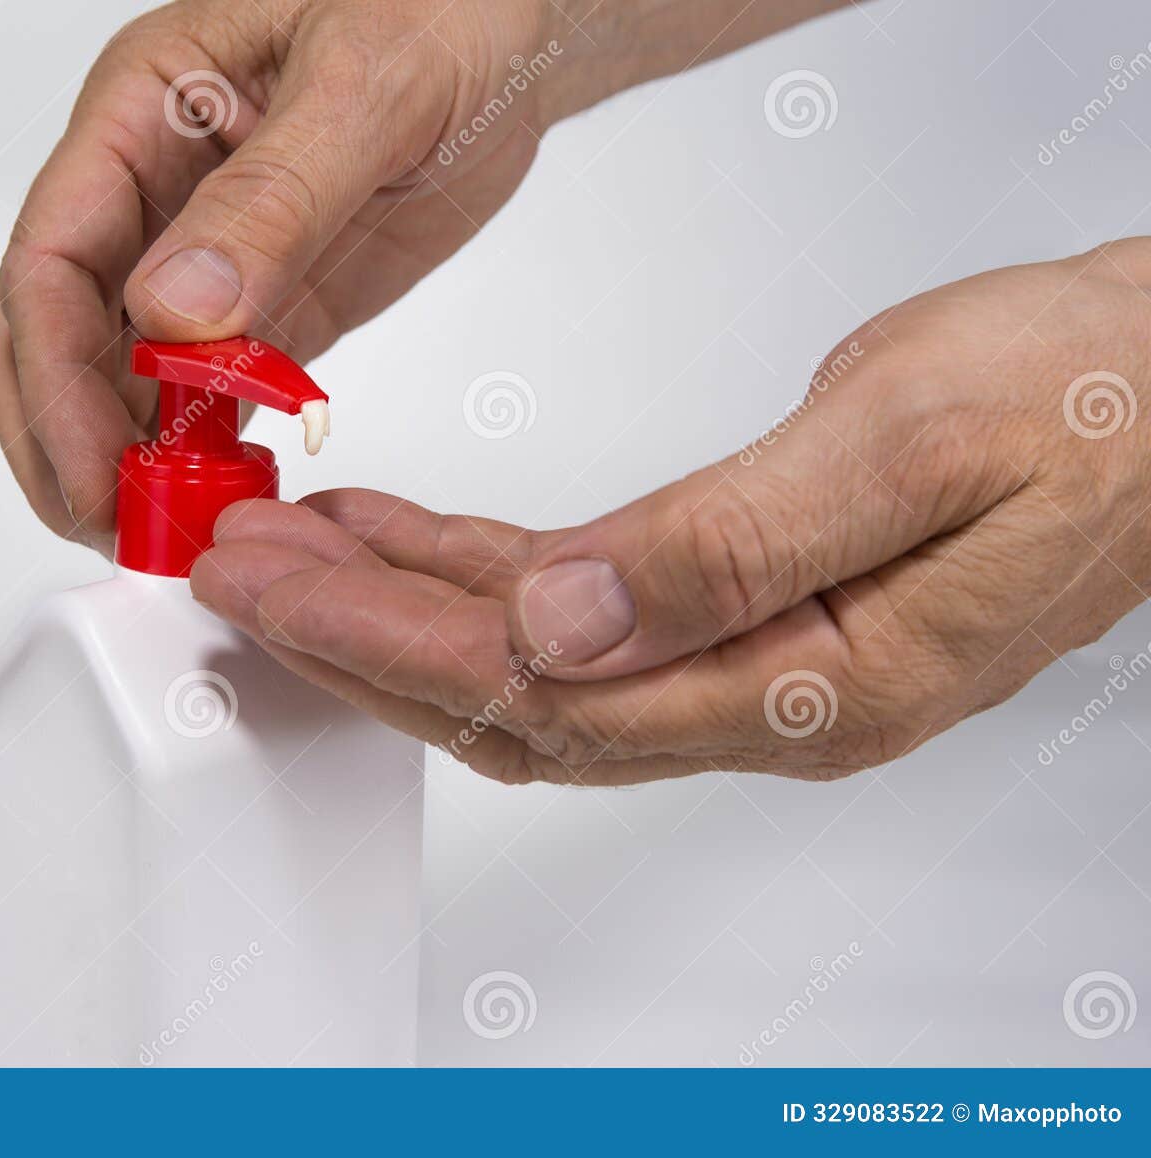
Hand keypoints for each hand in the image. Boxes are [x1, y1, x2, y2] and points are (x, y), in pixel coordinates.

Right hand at [0, 0, 593, 552]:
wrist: (512, 33)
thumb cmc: (440, 10)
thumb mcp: (363, 87)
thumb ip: (270, 199)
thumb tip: (173, 309)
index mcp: (140, 112)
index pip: (50, 257)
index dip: (54, 376)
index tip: (93, 467)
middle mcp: (151, 191)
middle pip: (53, 331)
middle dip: (66, 437)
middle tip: (115, 526)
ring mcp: (201, 255)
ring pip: (116, 374)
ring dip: (128, 459)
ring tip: (169, 532)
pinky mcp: (262, 305)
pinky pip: (198, 393)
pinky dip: (198, 453)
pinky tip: (224, 497)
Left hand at [190, 242, 1150, 784]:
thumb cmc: (1083, 404)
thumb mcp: (909, 444)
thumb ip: (730, 548)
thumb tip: (563, 622)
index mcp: (805, 682)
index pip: (544, 690)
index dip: (389, 638)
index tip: (275, 582)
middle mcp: (762, 697)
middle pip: (509, 695)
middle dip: (355, 635)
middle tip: (237, 572)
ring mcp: (746, 661)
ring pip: (525, 661)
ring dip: (395, 608)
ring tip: (286, 550)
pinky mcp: (736, 606)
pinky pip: (572, 609)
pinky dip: (468, 571)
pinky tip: (398, 530)